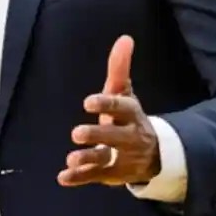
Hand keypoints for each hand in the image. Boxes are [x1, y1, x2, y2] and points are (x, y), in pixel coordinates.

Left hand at [58, 35, 160, 186]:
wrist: (152, 154)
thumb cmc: (129, 117)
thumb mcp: (125, 93)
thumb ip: (120, 68)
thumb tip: (125, 38)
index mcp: (131, 113)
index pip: (121, 107)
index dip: (106, 104)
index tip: (87, 102)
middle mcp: (128, 136)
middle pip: (114, 136)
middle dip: (97, 135)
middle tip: (76, 133)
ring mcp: (120, 157)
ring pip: (104, 159)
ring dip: (87, 159)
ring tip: (71, 159)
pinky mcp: (110, 173)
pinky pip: (94, 176)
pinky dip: (79, 178)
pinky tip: (63, 177)